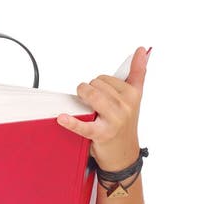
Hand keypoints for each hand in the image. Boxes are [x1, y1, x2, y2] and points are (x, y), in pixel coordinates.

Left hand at [57, 46, 148, 170]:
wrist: (123, 154)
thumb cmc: (125, 123)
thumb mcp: (135, 97)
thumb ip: (138, 72)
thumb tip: (142, 49)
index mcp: (133, 95)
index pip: (107, 78)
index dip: (99, 83)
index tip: (100, 89)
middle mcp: (126, 107)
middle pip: (97, 84)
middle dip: (89, 89)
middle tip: (91, 101)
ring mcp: (114, 121)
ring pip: (92, 96)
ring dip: (82, 96)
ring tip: (82, 102)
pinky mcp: (101, 134)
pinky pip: (84, 126)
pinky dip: (71, 122)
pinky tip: (62, 118)